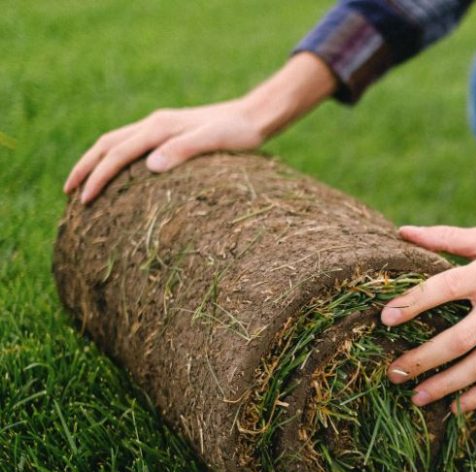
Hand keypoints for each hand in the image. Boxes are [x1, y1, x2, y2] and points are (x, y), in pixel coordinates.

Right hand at [63, 100, 266, 202]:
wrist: (256, 116)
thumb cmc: (239, 132)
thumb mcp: (214, 141)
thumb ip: (184, 150)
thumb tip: (151, 165)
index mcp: (160, 127)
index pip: (117, 153)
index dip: (98, 176)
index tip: (84, 200)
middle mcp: (155, 124)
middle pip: (107, 144)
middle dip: (85, 168)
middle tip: (68, 194)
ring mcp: (161, 126)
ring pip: (117, 142)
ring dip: (96, 162)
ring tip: (84, 186)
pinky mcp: (170, 132)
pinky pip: (132, 145)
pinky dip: (116, 158)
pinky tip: (119, 176)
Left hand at [382, 225, 475, 413]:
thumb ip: (446, 237)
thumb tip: (403, 232)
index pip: (444, 289)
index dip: (413, 303)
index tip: (385, 319)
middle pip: (458, 339)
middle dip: (422, 359)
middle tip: (393, 372)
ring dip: (445, 385)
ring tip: (416, 396)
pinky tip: (455, 407)